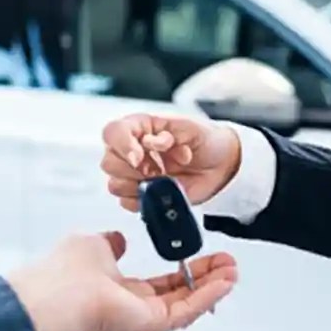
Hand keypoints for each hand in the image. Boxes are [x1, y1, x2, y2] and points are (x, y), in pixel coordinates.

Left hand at [5, 231, 237, 330]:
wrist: (55, 293)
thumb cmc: (63, 272)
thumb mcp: (93, 244)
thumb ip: (110, 243)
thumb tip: (117, 238)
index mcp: (119, 290)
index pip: (162, 283)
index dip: (186, 269)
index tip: (206, 256)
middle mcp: (133, 308)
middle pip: (181, 295)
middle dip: (207, 279)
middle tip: (228, 264)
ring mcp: (143, 319)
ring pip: (188, 304)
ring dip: (213, 288)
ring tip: (233, 271)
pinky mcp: (150, 325)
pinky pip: (186, 311)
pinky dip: (207, 296)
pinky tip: (224, 282)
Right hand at [101, 113, 241, 211]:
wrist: (221, 165)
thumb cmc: (205, 141)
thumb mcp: (190, 127)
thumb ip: (167, 133)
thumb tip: (149, 143)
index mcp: (139, 127)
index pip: (113, 133)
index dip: (122, 146)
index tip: (140, 157)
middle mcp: (131, 150)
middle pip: (109, 162)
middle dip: (135, 168)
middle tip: (161, 167)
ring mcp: (134, 174)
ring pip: (115, 184)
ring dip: (141, 184)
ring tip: (165, 177)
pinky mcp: (141, 195)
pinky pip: (128, 203)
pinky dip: (146, 199)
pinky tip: (163, 189)